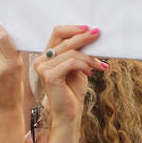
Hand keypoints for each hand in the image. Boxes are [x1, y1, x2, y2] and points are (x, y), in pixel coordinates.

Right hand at [29, 25, 106, 142]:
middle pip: (64, 40)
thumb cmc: (73, 91)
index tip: (88, 29)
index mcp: (46, 56)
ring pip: (71, 52)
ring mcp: (43, 67)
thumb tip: (90, 36)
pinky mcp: (49, 75)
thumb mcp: (78, 67)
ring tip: (100, 66)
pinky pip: (71, 62)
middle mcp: (41, 60)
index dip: (73, 29)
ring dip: (89, 57)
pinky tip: (92, 72)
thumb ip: (78, 52)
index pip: (57, 33)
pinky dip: (85, 65)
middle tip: (97, 35)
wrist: (69, 113)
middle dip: (83, 37)